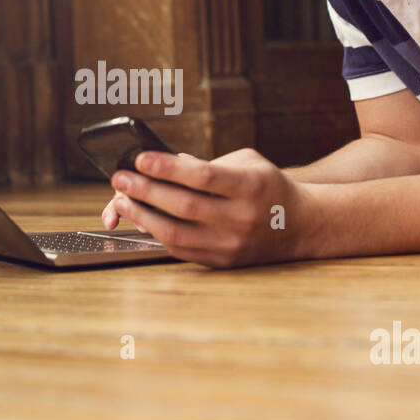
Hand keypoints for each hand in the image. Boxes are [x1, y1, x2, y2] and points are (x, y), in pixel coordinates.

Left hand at [107, 147, 319, 267]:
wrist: (300, 225)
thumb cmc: (267, 186)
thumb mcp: (247, 162)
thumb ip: (207, 162)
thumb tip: (163, 165)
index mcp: (250, 186)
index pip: (202, 176)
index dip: (168, 168)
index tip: (140, 158)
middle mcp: (242, 218)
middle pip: (184, 205)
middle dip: (145, 190)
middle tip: (120, 178)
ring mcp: (231, 244)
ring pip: (176, 233)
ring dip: (142, 216)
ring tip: (121, 200)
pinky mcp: (222, 261)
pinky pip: (180, 249)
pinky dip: (156, 234)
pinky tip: (142, 219)